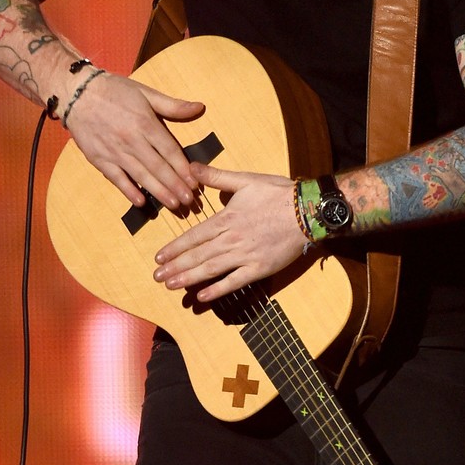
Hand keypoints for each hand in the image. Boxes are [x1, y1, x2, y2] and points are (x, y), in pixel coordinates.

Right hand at [65, 71, 204, 209]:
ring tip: (173, 204)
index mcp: (145, 123)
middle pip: (158, 167)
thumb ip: (173, 105)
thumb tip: (199, 107)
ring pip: (141, 176)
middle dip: (175, 186)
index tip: (195, 182)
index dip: (183, 168)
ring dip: (159, 192)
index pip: (169, 150)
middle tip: (189, 201)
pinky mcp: (100, 159)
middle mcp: (132, 140)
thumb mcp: (145, 93)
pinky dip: (129, 191)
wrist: (77, 93)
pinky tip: (141, 202)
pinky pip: (117, 178)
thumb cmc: (114, 91)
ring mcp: (115, 151)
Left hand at [153, 163, 306, 301]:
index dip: (175, 247)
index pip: (194, 235)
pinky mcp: (259, 268)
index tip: (159, 257)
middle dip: (175, 267)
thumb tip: (191, 167)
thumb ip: (216, 177)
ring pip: (211, 269)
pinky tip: (202, 297)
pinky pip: (234, 282)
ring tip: (171, 286)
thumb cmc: (278, 194)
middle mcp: (231, 239)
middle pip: (197, 255)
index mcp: (226, 218)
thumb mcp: (245, 180)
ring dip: (189, 278)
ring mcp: (245, 256)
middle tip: (157, 276)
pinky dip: (217, 290)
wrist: (307, 211)